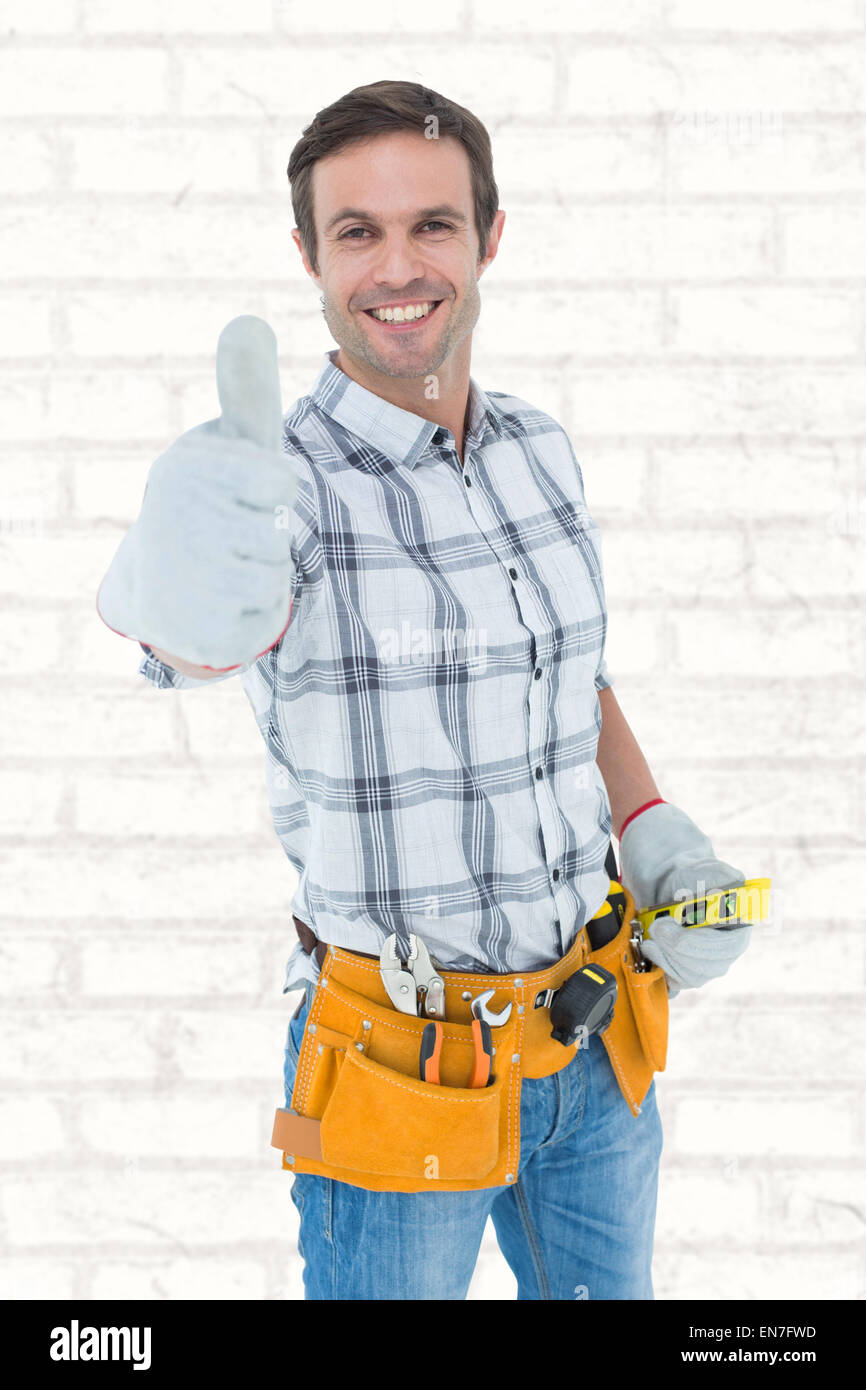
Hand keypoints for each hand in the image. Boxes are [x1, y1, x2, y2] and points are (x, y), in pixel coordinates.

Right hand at [96, 316, 298, 668]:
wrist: (161, 580)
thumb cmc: (213, 499)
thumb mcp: (232, 443)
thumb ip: (246, 390)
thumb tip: (247, 319)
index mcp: (190, 469)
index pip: (278, 484)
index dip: (274, 491)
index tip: (246, 489)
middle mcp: (177, 521)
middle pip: (276, 533)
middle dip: (267, 535)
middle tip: (231, 532)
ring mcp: (182, 577)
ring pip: (271, 575)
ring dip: (263, 573)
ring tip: (228, 564)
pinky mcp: (195, 629)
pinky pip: (262, 617)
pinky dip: (255, 612)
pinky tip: (224, 600)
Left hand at [620, 800, 751, 995]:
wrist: (670, 889)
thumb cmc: (690, 878)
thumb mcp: (702, 870)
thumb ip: (713, 877)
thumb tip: (720, 891)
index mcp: (740, 925)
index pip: (728, 947)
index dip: (698, 943)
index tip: (668, 927)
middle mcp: (727, 950)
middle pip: (709, 967)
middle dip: (676, 950)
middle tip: (655, 930)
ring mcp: (708, 964)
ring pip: (692, 977)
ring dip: (666, 960)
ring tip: (649, 941)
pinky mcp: (687, 972)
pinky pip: (678, 984)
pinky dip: (663, 971)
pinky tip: (651, 953)